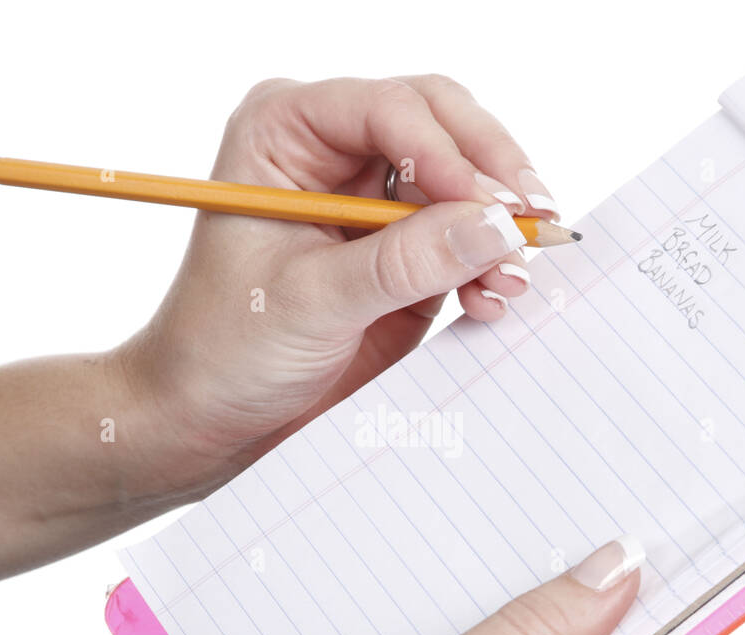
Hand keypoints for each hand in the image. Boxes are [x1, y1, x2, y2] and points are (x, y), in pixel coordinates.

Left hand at [115, 75, 564, 496]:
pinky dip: (488, 262)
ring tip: (510, 277)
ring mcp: (373, 200)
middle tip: (533, 222)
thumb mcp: (311, 303)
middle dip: (490, 173)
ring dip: (496, 224)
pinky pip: (465, 237)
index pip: (388, 109)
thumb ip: (404, 262)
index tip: (492, 206)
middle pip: (441, 125)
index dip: (448, 153)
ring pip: (464, 179)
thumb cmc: (225, 349)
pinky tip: (493, 296)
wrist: (211, 416)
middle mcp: (333, 150)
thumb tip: (495, 226)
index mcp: (287, 132)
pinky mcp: (403, 251)